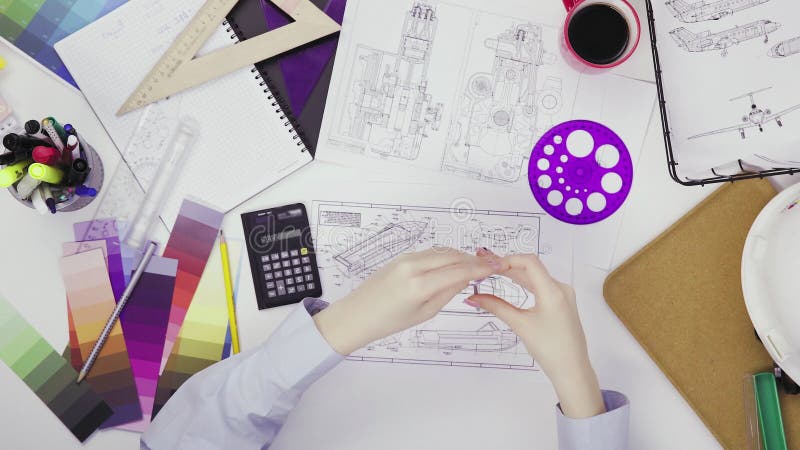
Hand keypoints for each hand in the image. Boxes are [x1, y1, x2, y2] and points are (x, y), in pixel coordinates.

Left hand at [313, 247, 505, 355]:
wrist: (357, 315)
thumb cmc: (388, 322)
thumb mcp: (425, 313)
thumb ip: (448, 292)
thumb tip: (466, 278)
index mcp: (420, 285)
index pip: (459, 270)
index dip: (481, 268)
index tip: (497, 268)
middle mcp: (413, 266)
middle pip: (453, 255)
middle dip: (474, 260)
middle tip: (491, 266)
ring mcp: (406, 258)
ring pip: (442, 251)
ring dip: (460, 256)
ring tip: (475, 267)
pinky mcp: (402, 256)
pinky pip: (430, 252)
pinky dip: (446, 256)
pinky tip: (453, 265)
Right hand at [466, 250, 604, 418]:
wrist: (572, 369)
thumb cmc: (549, 349)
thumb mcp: (520, 325)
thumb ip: (496, 307)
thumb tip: (474, 297)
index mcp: (553, 291)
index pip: (529, 262)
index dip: (507, 259)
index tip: (488, 265)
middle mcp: (561, 288)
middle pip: (531, 268)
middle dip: (507, 266)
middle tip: (484, 265)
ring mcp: (563, 295)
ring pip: (536, 277)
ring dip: (515, 274)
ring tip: (493, 272)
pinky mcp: (561, 303)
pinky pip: (541, 286)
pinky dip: (525, 284)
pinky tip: (511, 283)